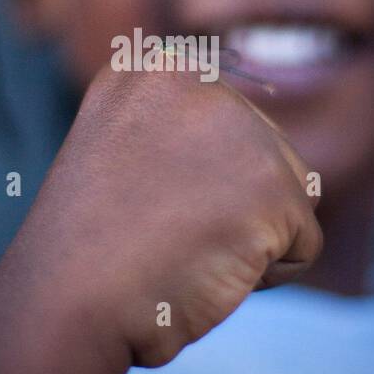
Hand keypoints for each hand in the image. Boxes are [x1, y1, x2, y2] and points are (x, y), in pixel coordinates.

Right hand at [8, 61, 323, 368]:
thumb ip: (184, 136)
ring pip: (293, 197)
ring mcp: (241, 132)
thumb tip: (261, 144)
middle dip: (230, 211)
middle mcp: (202, 84)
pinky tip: (207, 271)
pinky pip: (305, 244)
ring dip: (251, 240)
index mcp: (155, 69)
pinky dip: (266, 276)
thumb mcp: (125, 156)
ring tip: (184, 251)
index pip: (229, 129)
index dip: (194, 187)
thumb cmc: (90, 253)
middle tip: (160, 235)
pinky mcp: (273, 187)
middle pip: (270, 156)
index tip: (138, 205)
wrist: (68, 305)